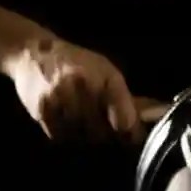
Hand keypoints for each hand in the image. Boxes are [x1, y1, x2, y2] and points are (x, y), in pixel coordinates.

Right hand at [5, 34, 142, 144]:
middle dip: (105, 134)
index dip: (130, 133)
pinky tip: (65, 119)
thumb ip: (127, 98)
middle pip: (102, 133)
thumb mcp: (106, 72)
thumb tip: (156, 115)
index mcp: (106, 77)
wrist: (33, 53)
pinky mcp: (42, 110)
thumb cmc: (77, 62)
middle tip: (101, 125)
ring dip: (85, 135)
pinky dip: (66, 134)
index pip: (124, 120)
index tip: (131, 138)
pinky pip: (61, 137)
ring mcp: (61, 99)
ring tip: (82, 120)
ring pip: (82, 138)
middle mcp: (84, 87)